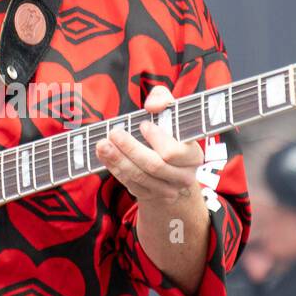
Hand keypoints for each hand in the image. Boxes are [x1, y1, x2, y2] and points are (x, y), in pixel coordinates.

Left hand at [94, 85, 203, 204]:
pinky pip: (130, 184)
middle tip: (114, 133)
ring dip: (118, 160)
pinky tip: (104, 155)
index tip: (143, 125)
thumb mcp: (171, 113)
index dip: (157, 139)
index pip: (174, 152)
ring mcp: (166, 190)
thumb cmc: (169, 133)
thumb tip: (152, 105)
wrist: (172, 168)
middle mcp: (183, 176)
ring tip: (102, 144)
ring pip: (140, 177)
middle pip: (154, 166)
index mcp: (192, 155)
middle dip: (131, 149)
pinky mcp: (150, 196)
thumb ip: (164, 100)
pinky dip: (115, 169)